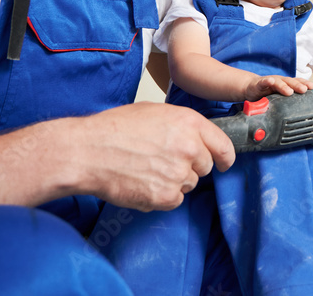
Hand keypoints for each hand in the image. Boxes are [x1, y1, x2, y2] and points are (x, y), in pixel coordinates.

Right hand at [72, 102, 235, 211]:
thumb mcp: (154, 112)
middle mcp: (189, 148)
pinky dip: (161, 196)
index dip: (224, 157)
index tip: (223, 163)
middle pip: (205, 167)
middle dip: (190, 167)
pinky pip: (174, 200)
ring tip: (146, 169)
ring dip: (173, 181)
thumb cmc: (113, 129)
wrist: (87, 151)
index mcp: (189, 123)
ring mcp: (178, 173)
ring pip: (189, 184)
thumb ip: (182, 125)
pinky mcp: (165, 195)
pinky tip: (142, 182)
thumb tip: (196, 137)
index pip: (223, 146)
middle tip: (163, 161)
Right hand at [244, 75, 312, 101]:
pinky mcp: (259, 84)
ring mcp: (269, 82)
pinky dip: (267, 81)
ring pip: (278, 82)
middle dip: (297, 85)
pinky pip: (263, 82)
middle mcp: (279, 81)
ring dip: (284, 86)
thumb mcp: (279, 97)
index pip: (297, 82)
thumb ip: (288, 102)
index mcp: (286, 84)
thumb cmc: (267, 92)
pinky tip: (270, 81)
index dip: (304, 84)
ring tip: (290, 91)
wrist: (251, 87)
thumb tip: (301, 114)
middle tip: (304, 90)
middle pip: (290, 82)